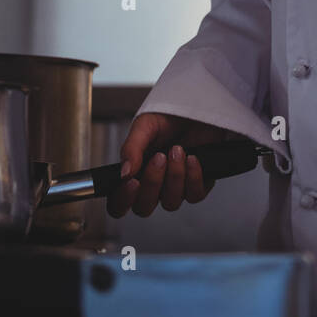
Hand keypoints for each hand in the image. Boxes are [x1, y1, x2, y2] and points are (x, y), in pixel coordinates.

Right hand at [106, 112, 231, 218]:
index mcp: (133, 176)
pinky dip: (194, 177)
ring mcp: (175, 188)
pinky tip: (192, 158)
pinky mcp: (198, 185)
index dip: (122, 201)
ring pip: (171, 202)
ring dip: (174, 176)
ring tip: (178, 150)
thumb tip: (124, 173)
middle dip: (152, 183)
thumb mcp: (144, 127)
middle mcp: (153, 187)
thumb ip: (131, 149)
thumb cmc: (167, 118)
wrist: (195, 109)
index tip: (132, 182)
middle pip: (144, 207)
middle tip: (159, 157)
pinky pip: (194, 195)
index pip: (119, 204)